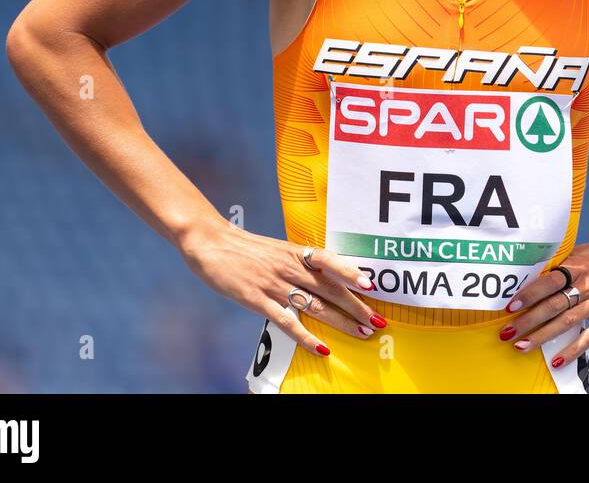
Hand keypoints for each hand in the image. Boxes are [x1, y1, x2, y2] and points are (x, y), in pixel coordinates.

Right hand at [177, 220, 387, 357]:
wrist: (210, 241)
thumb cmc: (244, 246)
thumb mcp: (275, 248)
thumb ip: (296, 261)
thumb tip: (321, 275)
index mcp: (294, 252)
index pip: (329, 261)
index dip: (351, 272)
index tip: (372, 285)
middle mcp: (289, 267)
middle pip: (330, 288)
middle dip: (357, 306)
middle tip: (378, 320)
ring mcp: (274, 284)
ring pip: (315, 305)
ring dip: (341, 321)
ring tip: (362, 333)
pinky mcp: (258, 300)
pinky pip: (287, 322)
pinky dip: (306, 337)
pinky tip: (321, 348)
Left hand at [499, 232, 588, 367]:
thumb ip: (567, 260)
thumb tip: (541, 271)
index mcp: (579, 265)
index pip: (548, 282)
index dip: (529, 295)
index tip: (511, 306)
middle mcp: (588, 284)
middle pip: (553, 305)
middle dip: (528, 321)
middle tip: (507, 332)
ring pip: (566, 322)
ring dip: (543, 336)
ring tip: (522, 346)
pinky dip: (573, 350)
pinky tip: (557, 360)